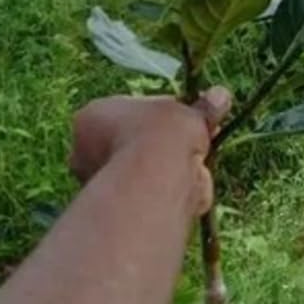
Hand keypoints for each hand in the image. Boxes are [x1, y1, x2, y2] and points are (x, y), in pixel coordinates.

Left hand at [70, 89, 230, 216]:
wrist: (153, 181)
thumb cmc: (161, 135)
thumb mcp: (188, 113)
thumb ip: (203, 108)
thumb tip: (222, 95)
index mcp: (91, 116)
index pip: (131, 112)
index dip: (163, 115)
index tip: (185, 120)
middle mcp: (81, 150)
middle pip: (130, 143)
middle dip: (161, 145)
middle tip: (194, 144)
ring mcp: (91, 182)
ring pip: (137, 171)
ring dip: (165, 170)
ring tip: (193, 169)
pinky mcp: (108, 209)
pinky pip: (141, 195)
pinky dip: (163, 193)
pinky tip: (183, 191)